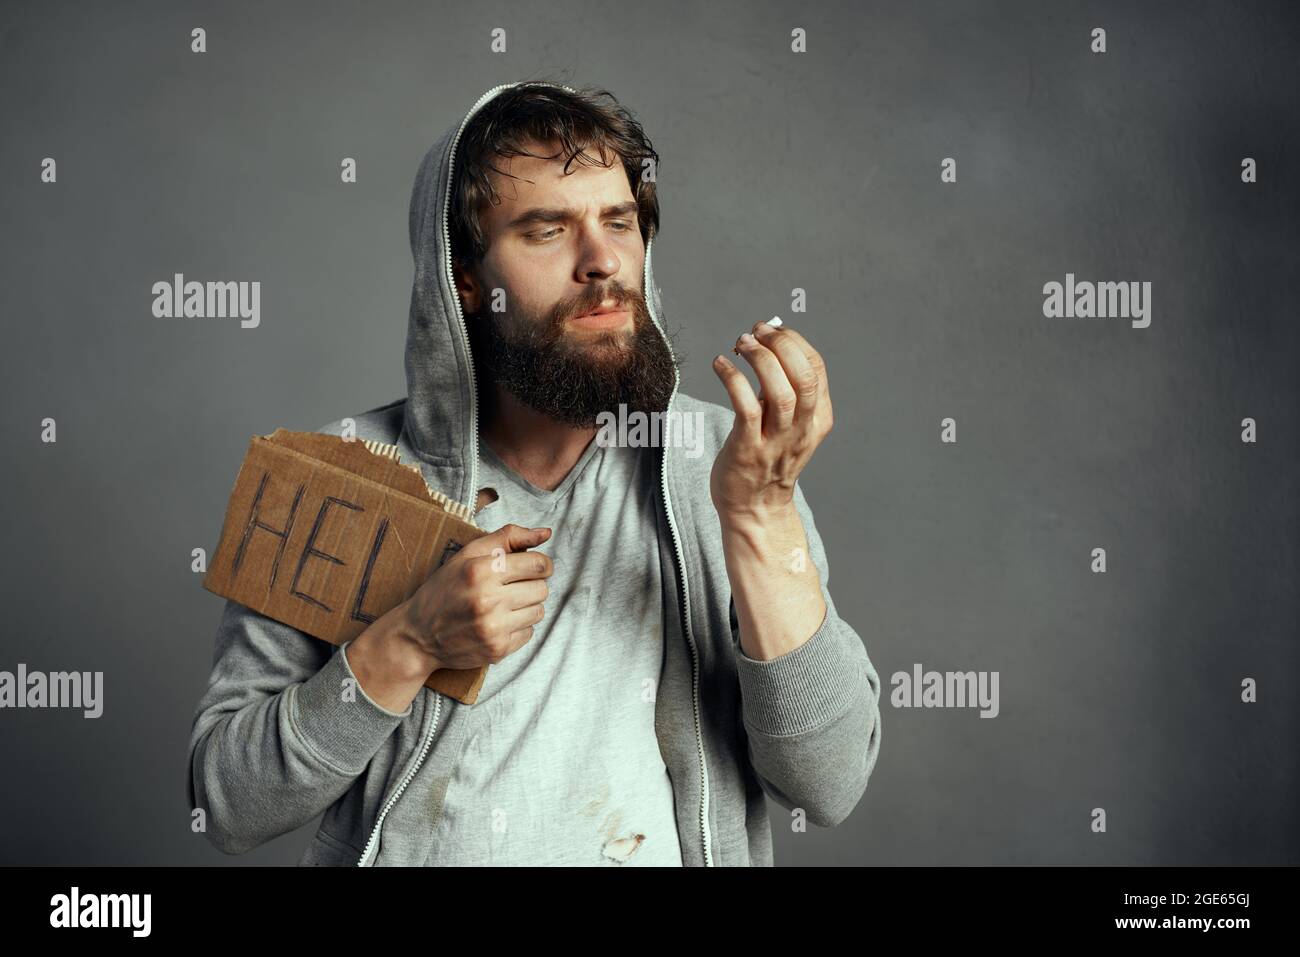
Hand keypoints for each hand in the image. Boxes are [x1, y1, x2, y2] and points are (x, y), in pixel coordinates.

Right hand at [398, 524, 553, 671]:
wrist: (418, 636)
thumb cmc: (444, 590)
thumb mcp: (468, 554)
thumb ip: (508, 538)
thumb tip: (546, 533)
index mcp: (481, 571)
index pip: (538, 564)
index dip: (541, 564)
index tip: (532, 567)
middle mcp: (488, 600)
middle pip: (542, 589)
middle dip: (532, 585)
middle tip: (511, 587)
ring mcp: (493, 628)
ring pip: (539, 612)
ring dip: (526, 607)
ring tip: (504, 605)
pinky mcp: (497, 650)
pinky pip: (529, 633)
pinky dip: (518, 628)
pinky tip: (498, 623)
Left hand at [710, 320, 832, 521]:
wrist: (755, 509)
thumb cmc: (766, 459)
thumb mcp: (788, 425)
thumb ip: (784, 390)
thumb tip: (764, 343)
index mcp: (818, 420)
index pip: (816, 368)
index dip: (794, 341)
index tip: (771, 329)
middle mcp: (801, 430)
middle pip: (805, 378)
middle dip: (782, 346)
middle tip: (756, 332)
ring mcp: (776, 442)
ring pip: (782, 393)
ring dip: (761, 360)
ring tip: (741, 343)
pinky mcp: (748, 450)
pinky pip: (747, 408)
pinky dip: (734, 380)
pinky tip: (720, 364)